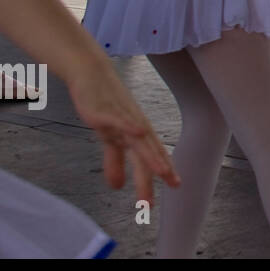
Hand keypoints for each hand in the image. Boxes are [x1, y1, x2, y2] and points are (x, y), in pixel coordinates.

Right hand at [66, 62, 179, 204]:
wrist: (92, 75)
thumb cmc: (105, 106)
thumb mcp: (109, 138)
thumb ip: (115, 161)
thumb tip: (118, 187)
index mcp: (137, 134)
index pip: (153, 155)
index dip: (165, 169)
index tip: (177, 185)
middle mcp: (135, 127)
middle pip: (148, 153)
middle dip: (156, 173)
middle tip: (160, 194)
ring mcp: (122, 118)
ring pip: (138, 140)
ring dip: (150, 156)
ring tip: (162, 171)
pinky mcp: (105, 111)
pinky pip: (119, 120)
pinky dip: (129, 126)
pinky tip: (140, 133)